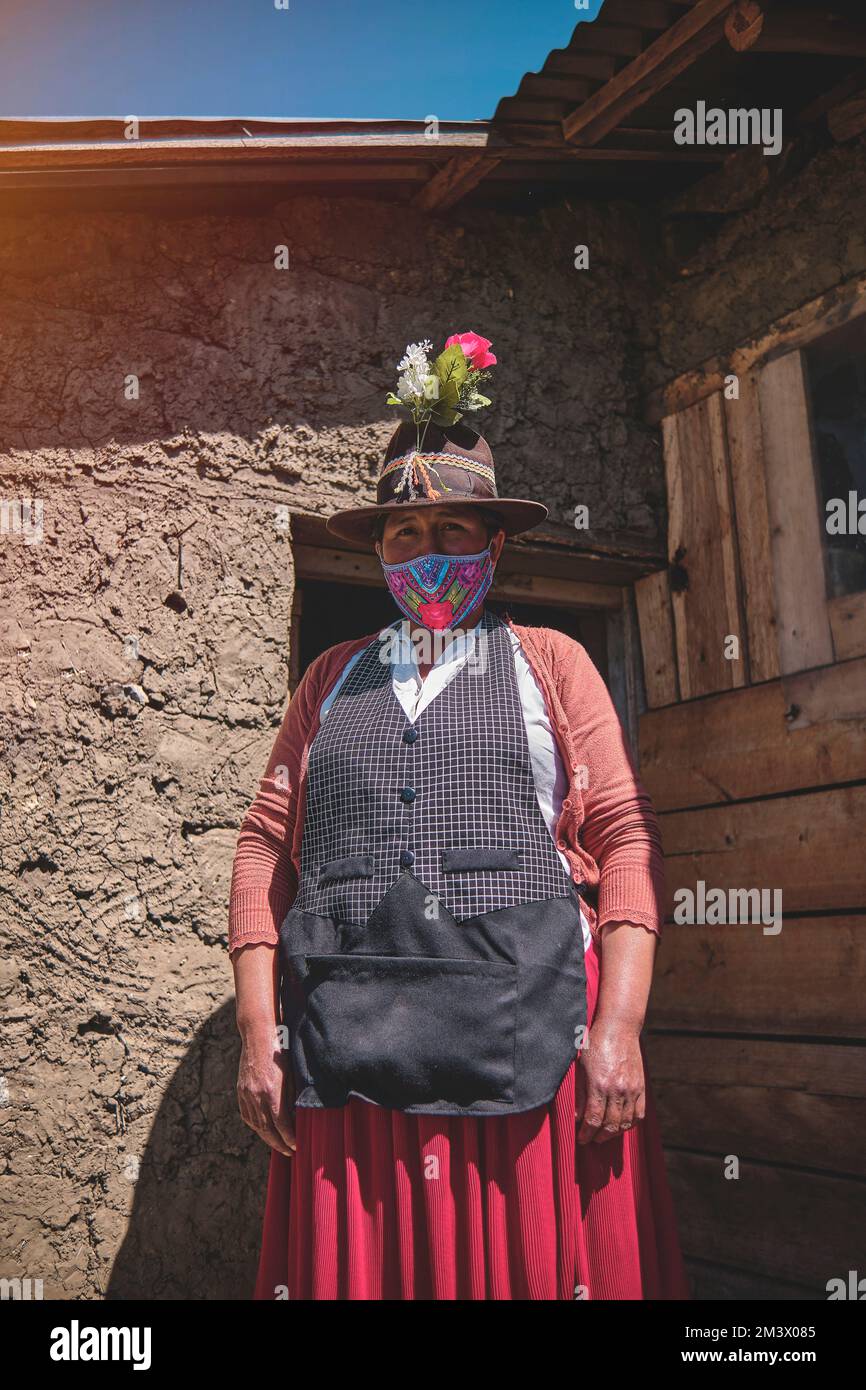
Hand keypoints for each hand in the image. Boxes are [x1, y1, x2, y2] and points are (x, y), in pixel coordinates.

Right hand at [237, 1024, 296, 1157]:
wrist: (258, 1034)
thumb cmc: (281, 1050)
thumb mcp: (292, 1073)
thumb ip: (292, 1096)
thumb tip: (297, 1116)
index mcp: (271, 1091)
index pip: (281, 1124)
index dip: (290, 1138)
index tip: (298, 1146)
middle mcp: (256, 1096)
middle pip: (267, 1129)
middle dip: (279, 1144)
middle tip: (291, 1153)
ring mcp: (246, 1094)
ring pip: (256, 1124)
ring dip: (268, 1138)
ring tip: (279, 1145)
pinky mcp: (241, 1090)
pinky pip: (247, 1115)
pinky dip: (256, 1126)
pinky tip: (264, 1130)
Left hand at [575, 1018, 645, 1143]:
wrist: (619, 1027)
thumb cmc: (596, 1043)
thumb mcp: (581, 1066)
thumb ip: (580, 1093)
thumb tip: (578, 1117)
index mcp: (599, 1084)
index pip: (593, 1119)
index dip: (586, 1133)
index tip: (581, 1139)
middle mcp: (617, 1089)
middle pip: (610, 1125)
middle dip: (599, 1136)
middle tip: (591, 1140)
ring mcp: (632, 1089)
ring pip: (625, 1122)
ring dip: (614, 1133)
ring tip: (604, 1135)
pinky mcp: (641, 1087)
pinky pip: (638, 1114)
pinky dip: (630, 1124)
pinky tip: (622, 1126)